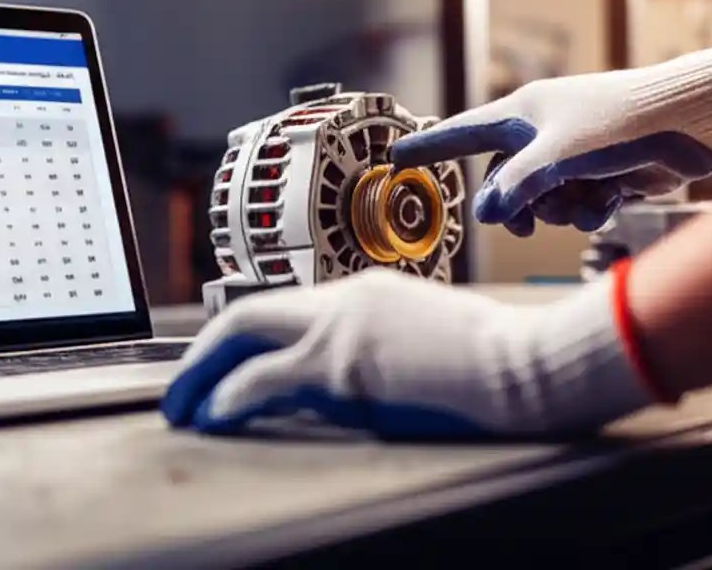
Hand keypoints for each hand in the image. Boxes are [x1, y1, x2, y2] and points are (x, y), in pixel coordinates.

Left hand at [163, 270, 650, 437]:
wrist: (532, 364)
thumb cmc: (504, 359)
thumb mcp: (435, 337)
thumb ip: (389, 348)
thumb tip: (364, 380)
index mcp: (366, 294)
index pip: (286, 310)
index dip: (245, 336)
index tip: (223, 363)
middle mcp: (344, 304)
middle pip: (247, 313)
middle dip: (202, 351)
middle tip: (179, 386)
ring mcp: (341, 333)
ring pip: (243, 341)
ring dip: (203, 378)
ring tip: (183, 411)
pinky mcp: (345, 370)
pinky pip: (264, 382)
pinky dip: (229, 398)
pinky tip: (212, 417)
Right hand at [390, 31, 711, 235]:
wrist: (690, 124)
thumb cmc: (620, 122)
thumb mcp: (556, 157)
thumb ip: (517, 188)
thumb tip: (490, 215)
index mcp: (523, 113)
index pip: (462, 132)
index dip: (429, 145)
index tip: (396, 155)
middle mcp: (543, 133)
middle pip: (505, 182)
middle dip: (519, 206)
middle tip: (525, 223)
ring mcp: (571, 155)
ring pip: (542, 199)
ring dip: (561, 210)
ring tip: (586, 200)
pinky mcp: (599, 175)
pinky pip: (574, 205)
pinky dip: (588, 209)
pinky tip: (609, 200)